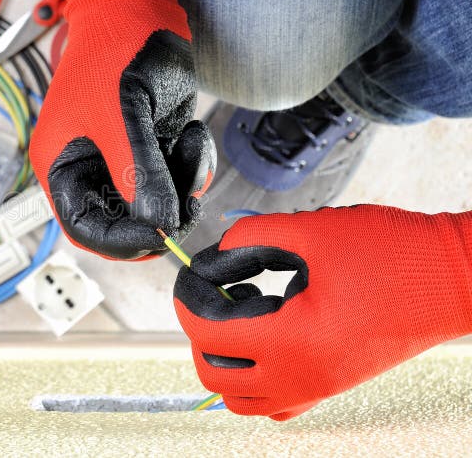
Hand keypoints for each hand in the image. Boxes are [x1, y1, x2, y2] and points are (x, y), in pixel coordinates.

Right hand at [30, 0, 215, 259]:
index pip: (85, 227)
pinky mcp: (155, 147)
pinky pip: (177, 179)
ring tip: (188, 149)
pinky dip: (192, 166)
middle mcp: (93, 167)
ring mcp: (126, 159)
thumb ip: (138, 175)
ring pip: (157, 203)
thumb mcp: (122, 118)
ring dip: (182, 187)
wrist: (140, 7)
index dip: (120, 240)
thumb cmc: (114, 50)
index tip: (159, 236)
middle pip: (125, 221)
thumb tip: (159, 226)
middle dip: (159, 217)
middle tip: (186, 207)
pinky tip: (191, 135)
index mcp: (64, 165)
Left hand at [174, 205, 471, 419]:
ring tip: (245, 312)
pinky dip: (253, 379)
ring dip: (225, 357)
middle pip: (213, 372)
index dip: (189, 297)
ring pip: (238, 398)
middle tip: (219, 292)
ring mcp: (316, 388)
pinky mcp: (330, 387)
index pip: (207, 331)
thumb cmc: (394, 254)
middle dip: (201, 330)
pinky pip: (273, 404)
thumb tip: (218, 248)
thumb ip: (252, 235)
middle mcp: (300, 376)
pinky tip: (268, 335)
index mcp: (293, 340)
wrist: (455, 279)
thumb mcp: (312, 229)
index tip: (194, 272)